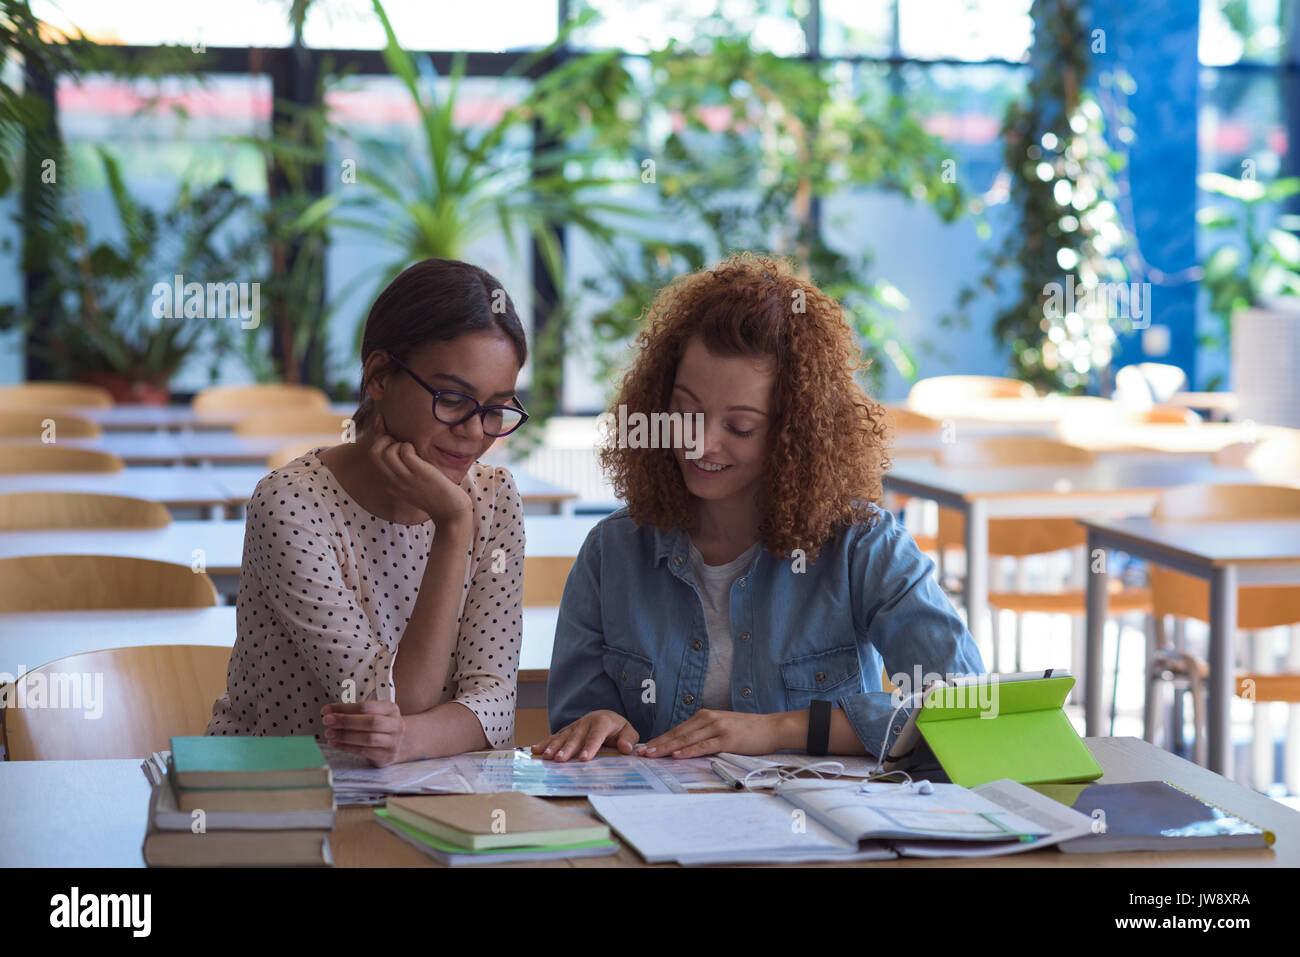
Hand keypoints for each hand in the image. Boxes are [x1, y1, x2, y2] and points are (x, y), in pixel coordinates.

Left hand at [322, 700, 406, 766]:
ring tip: (329, 733)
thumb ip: (357, 712)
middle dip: (346, 721)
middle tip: (327, 721)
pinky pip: (364, 751)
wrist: (398, 743)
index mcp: (391, 709)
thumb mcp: (376, 713)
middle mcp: (395, 725)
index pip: (366, 706)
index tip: (328, 710)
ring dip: (345, 736)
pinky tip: (335, 743)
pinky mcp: (385, 756)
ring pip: (368, 738)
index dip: (345, 708)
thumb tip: (332, 712)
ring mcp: (392, 742)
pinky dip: (347, 747)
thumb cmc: (381, 726)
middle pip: (370, 722)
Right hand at [370, 413, 471, 527]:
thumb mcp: (414, 485)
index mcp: (391, 482)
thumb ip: (405, 472)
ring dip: (398, 443)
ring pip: (387, 452)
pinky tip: (419, 453)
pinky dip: (410, 446)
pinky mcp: (420, 474)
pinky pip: (406, 452)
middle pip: (374, 453)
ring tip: (411, 449)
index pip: (373, 456)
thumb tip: (404, 452)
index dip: (379, 440)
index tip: (391, 434)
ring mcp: (406, 478)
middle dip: (384, 439)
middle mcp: (394, 481)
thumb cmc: (436, 495)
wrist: (451, 512)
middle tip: (401, 442)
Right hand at [530, 709, 638, 760]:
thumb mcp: (629, 732)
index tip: (584, 759)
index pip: (596, 735)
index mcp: (602, 721)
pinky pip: (555, 736)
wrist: (607, 718)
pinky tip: (535, 749)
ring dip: (553, 746)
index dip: (590, 747)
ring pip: (563, 736)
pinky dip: (545, 742)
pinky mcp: (567, 730)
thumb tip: (626, 748)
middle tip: (559, 760)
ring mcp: (575, 725)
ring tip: (546, 757)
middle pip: (576, 737)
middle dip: (567, 748)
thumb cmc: (618, 729)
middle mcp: (586, 722)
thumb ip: (628, 739)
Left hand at [637, 710, 784, 758]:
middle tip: (640, 752)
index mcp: (704, 716)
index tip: (645, 747)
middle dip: (657, 744)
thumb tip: (684, 745)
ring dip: (667, 748)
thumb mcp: (722, 726)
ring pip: (686, 739)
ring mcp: (717, 728)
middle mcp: (708, 719)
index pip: (677, 729)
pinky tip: (677, 755)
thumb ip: (704, 732)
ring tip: (652, 754)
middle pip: (677, 734)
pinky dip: (689, 751)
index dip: (660, 739)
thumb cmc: (747, 730)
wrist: (772, 727)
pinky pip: (703, 746)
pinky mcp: (726, 738)